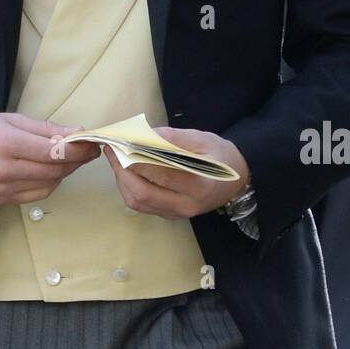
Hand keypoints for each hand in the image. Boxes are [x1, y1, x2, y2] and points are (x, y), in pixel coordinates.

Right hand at [0, 112, 100, 204]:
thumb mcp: (9, 120)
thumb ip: (44, 129)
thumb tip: (76, 133)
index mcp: (7, 143)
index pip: (55, 151)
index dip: (79, 149)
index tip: (93, 143)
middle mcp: (5, 170)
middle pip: (55, 170)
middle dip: (76, 160)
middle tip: (86, 150)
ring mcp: (3, 189)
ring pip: (49, 185)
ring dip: (64, 172)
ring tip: (67, 159)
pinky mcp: (1, 201)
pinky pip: (36, 195)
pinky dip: (49, 184)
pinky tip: (49, 171)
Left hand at [103, 125, 250, 219]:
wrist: (237, 181)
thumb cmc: (222, 158)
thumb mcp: (204, 140)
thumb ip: (174, 138)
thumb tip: (145, 133)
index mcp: (199, 187)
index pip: (162, 175)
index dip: (138, 160)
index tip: (121, 144)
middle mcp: (186, 206)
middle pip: (142, 194)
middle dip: (122, 171)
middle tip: (112, 150)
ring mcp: (176, 214)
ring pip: (138, 202)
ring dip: (122, 180)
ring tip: (116, 158)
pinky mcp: (168, 215)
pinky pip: (142, 204)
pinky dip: (129, 186)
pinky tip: (127, 170)